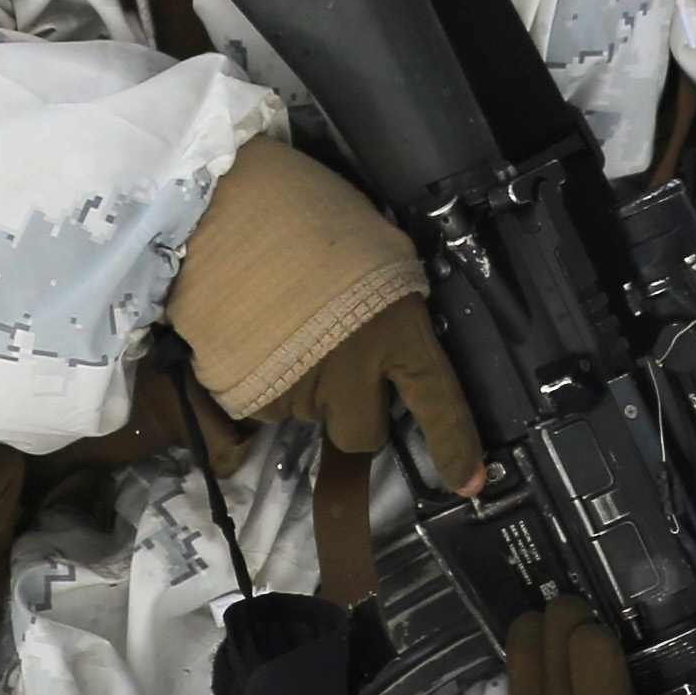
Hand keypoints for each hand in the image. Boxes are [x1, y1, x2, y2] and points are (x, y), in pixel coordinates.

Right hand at [166, 137, 483, 492]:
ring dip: (303, 387)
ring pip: (309, 414)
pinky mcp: (251, 399)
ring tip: (284, 327)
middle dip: (352, 412)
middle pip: (362, 434)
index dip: (455, 447)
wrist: (227, 211)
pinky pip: (266, 405)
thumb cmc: (308, 216)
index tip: (468, 483)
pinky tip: (255, 336)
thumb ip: (389, 308)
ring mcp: (300, 392)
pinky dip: (263, 382)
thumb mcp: (376, 254)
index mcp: (398, 332)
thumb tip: (393, 333)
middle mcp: (354, 374)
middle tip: (333, 362)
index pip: (439, 403)